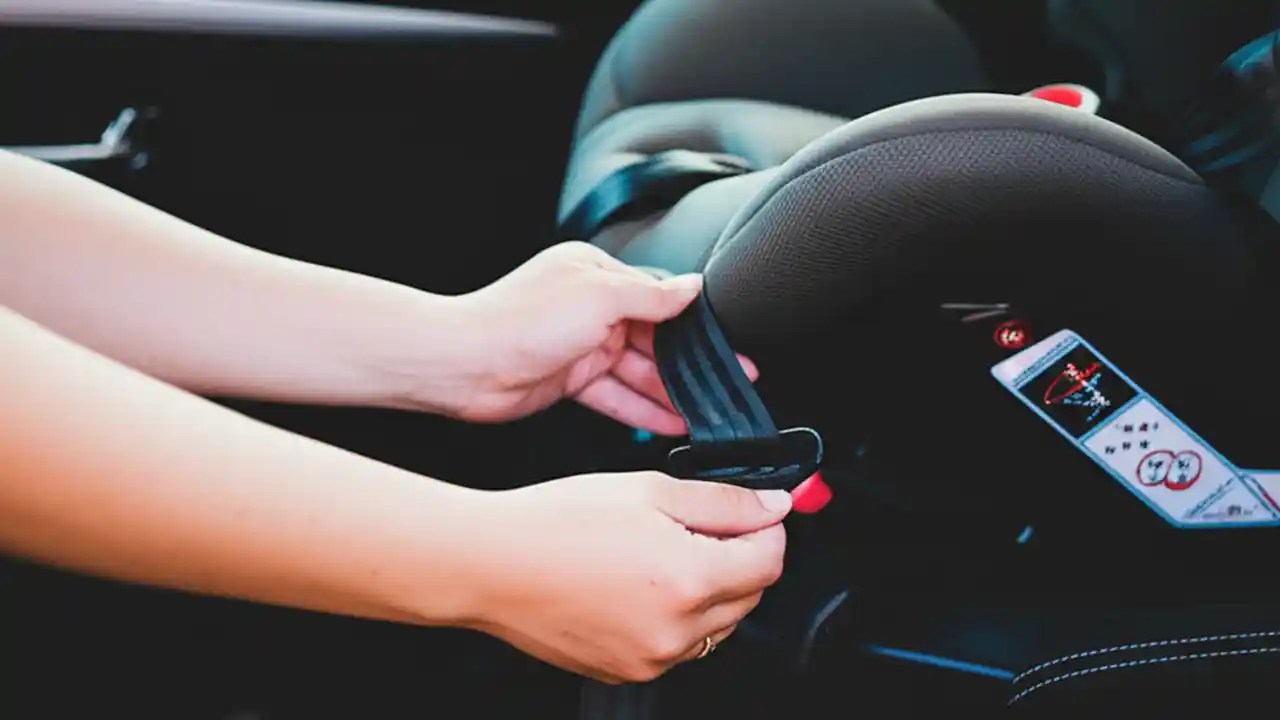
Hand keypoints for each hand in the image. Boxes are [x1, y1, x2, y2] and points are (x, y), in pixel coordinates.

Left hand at [450, 242, 756, 433]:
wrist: (463, 365)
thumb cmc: (519, 320)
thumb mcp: (599, 296)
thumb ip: (651, 296)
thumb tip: (691, 288)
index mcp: (596, 273)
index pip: (659, 298)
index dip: (695, 326)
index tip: (729, 347)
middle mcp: (590, 308)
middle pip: (654, 339)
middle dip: (692, 364)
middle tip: (733, 382)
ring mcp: (581, 345)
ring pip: (639, 372)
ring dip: (672, 393)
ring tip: (708, 412)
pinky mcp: (571, 381)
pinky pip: (618, 397)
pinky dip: (644, 411)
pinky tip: (673, 424)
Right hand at [471, 472, 790, 682]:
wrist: (489, 564)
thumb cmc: (557, 521)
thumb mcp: (649, 490)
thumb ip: (723, 502)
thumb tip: (773, 507)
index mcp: (690, 580)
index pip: (769, 561)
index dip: (766, 529)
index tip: (750, 511)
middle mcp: (676, 631)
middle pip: (748, 597)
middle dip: (738, 558)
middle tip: (697, 525)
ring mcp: (650, 659)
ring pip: (715, 626)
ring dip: (709, 591)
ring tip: (660, 553)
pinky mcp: (625, 671)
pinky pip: (675, 647)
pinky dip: (673, 618)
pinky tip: (636, 584)